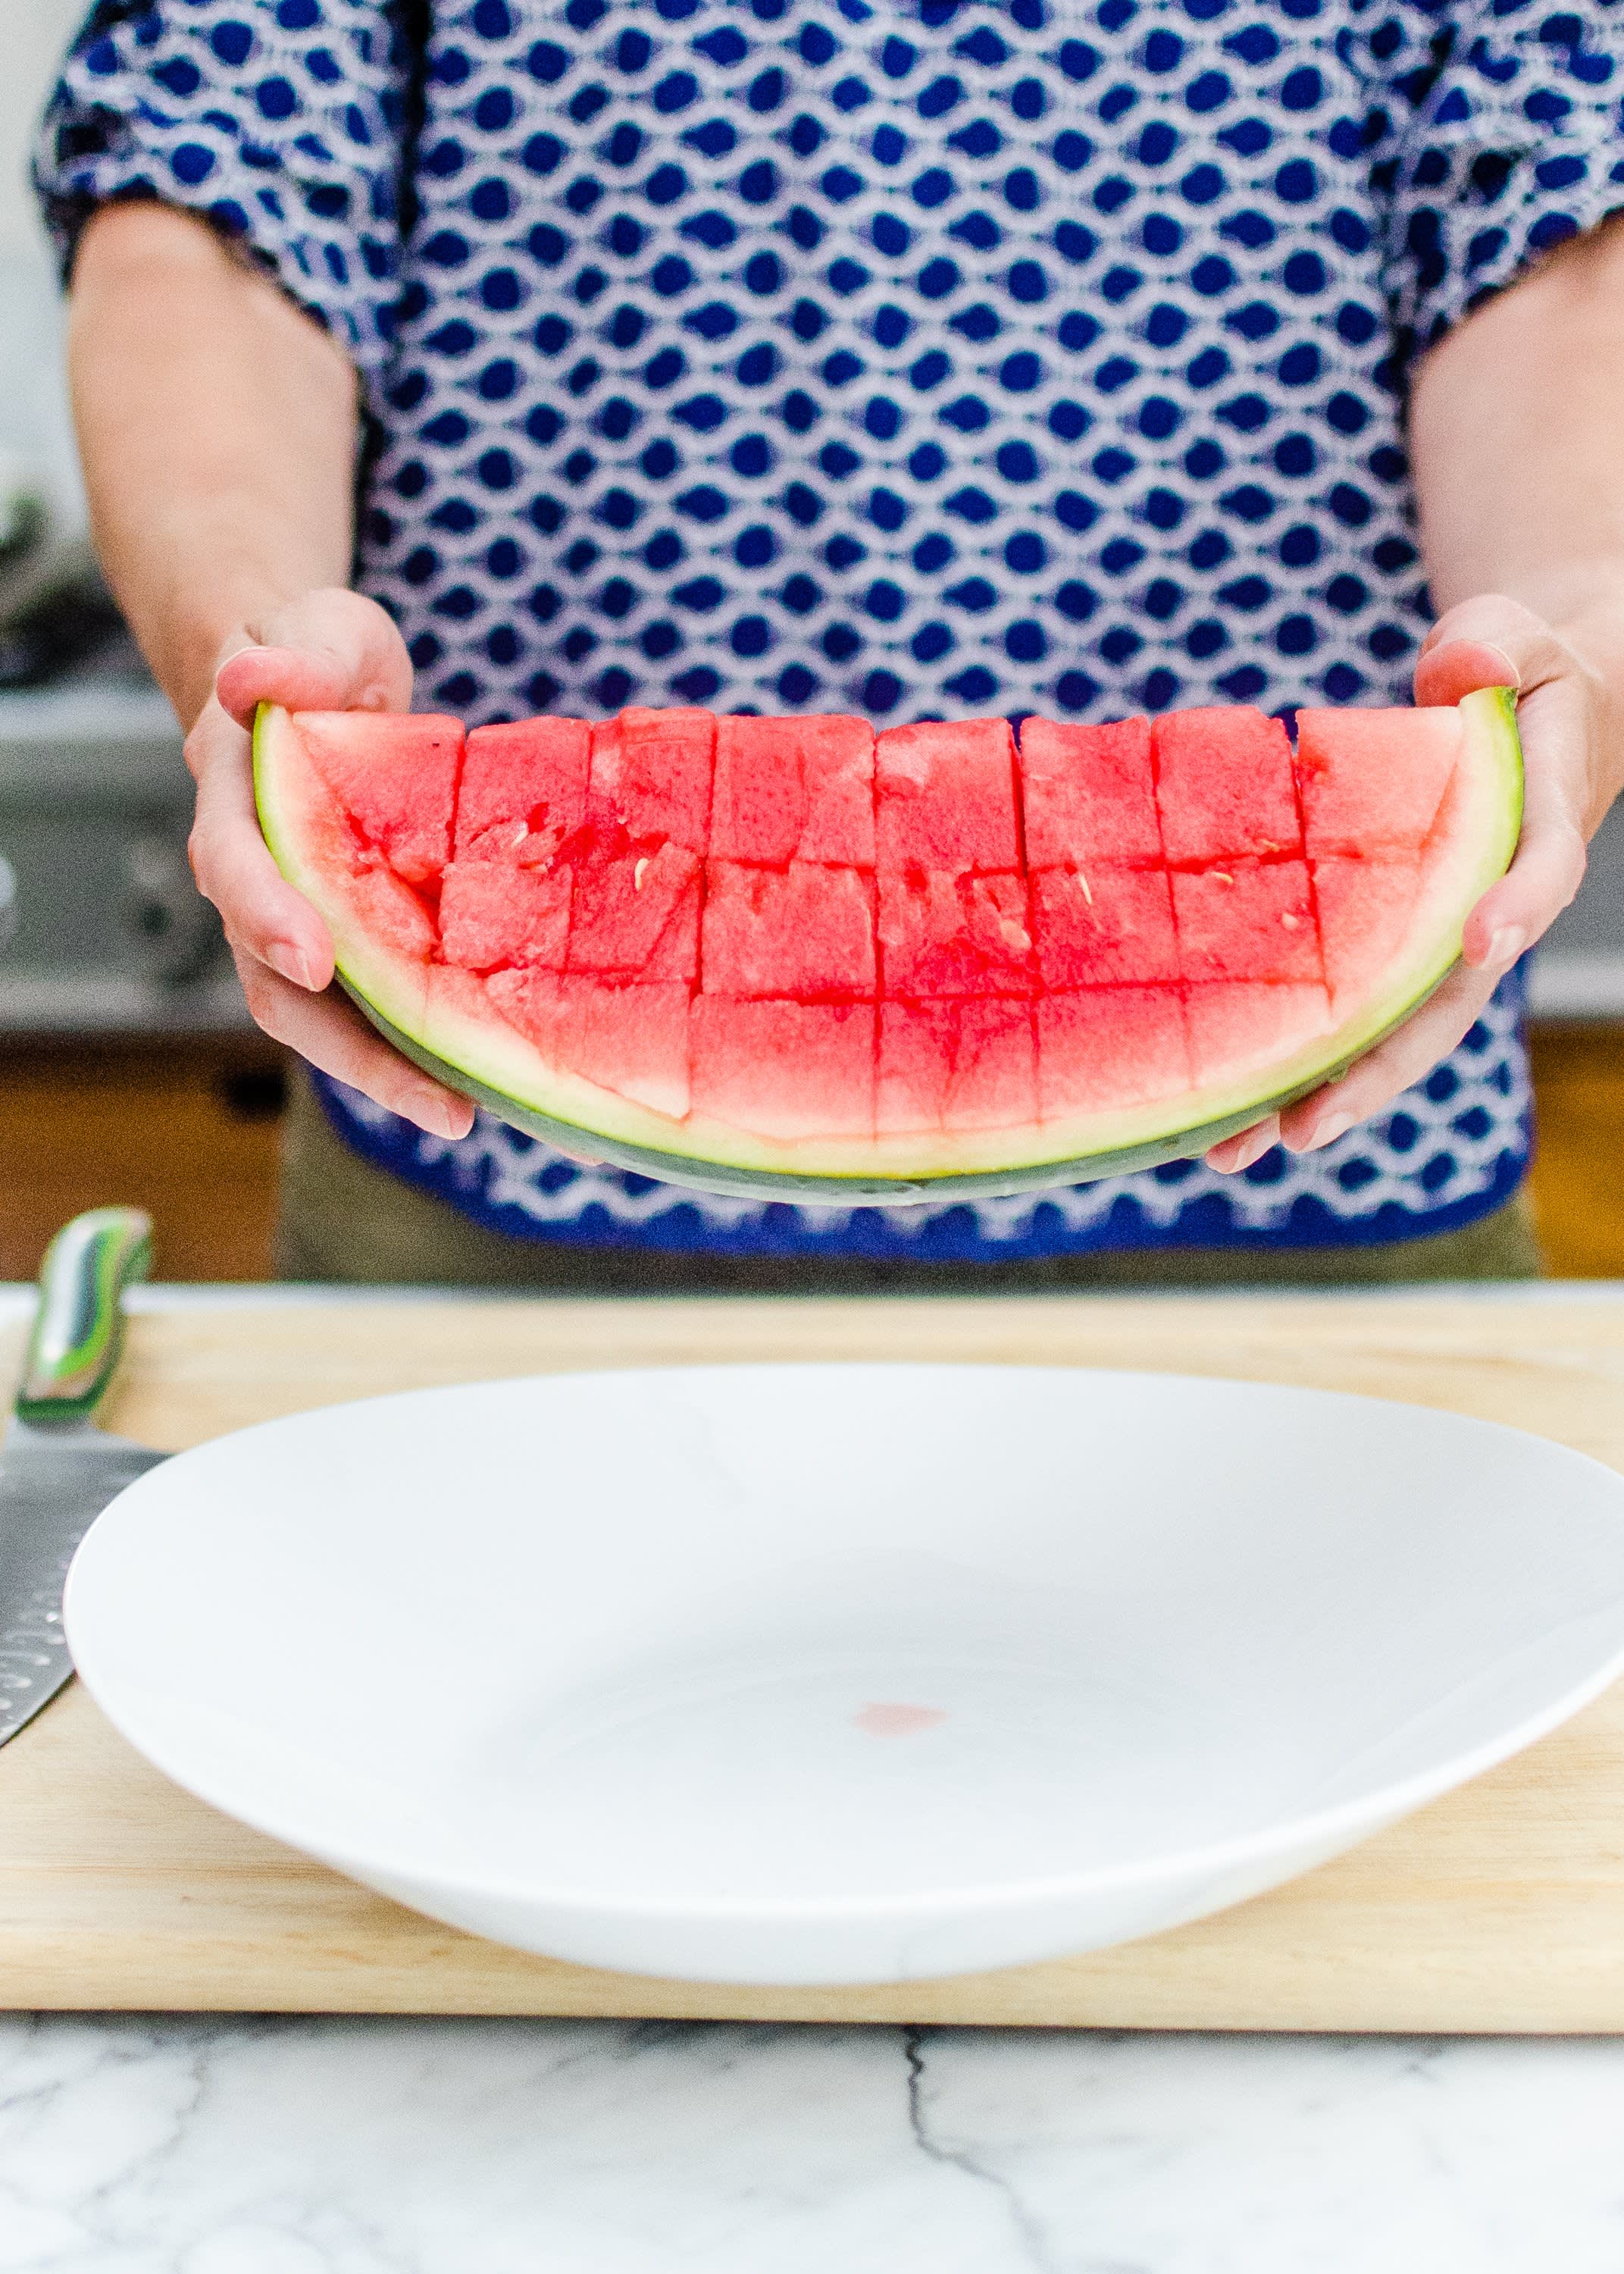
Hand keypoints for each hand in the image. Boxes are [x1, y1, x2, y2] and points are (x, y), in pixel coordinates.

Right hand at [189, 587, 474, 1140]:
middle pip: (274, 978)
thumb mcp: (317, 628)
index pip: (235, 863)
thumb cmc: (319, 653)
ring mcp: (300, 914)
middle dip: (345, 1044)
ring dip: (386, 1073)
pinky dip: (416, 1044)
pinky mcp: (349, 936)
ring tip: (462, 1116)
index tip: (314, 958)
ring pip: (321, 1013)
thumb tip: (254, 679)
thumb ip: (298, 654)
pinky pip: (372, 1002)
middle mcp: (258, 873)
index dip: (267, 914)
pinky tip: (486, 1077)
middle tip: (428, 1096)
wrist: (313, 678)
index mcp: (236, 794)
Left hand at [1206, 593, 1620, 1173]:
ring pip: (1388, 1038)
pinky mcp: (1395, 954)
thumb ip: (1494, 645)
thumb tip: (1464, 668)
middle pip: (1445, 1008)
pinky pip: (1349, 1016)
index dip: (1517, 906)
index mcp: (1538, 826)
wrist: (1538, 717)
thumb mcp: (1518, 634)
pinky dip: (1291, 1064)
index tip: (1484, 938)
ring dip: (1314, 1098)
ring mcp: (1440, 945)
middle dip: (1378, 1073)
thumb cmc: (1518, 673)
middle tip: (1304, 1128)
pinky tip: (1216, 1111)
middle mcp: (1490, 909)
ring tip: (1229, 1151)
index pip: (1538, 871)